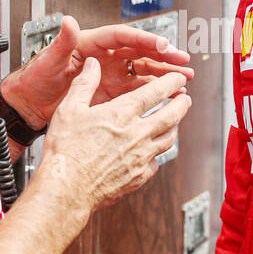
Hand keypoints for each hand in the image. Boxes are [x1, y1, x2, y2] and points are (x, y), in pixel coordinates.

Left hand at [1, 15, 192, 129]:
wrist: (29, 104)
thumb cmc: (35, 78)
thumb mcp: (48, 60)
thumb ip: (61, 42)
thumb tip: (68, 21)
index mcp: (92, 42)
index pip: (123, 36)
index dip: (143, 39)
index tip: (161, 43)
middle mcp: (106, 56)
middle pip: (140, 51)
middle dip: (163, 55)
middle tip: (182, 59)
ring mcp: (111, 74)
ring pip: (144, 71)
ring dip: (164, 73)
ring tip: (184, 78)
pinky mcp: (112, 93)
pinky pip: (139, 90)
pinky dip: (155, 91)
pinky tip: (170, 94)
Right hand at [38, 58, 190, 209]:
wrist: (67, 188)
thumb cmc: (66, 150)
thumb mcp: (69, 109)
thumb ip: (84, 84)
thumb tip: (92, 65)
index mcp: (122, 114)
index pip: (155, 93)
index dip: (170, 83)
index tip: (177, 78)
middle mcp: (137, 134)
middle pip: (171, 116)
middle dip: (182, 105)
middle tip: (186, 99)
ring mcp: (141, 157)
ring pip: (168, 139)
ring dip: (174, 128)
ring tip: (174, 123)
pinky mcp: (139, 177)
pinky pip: (156, 162)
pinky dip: (158, 154)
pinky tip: (153, 152)